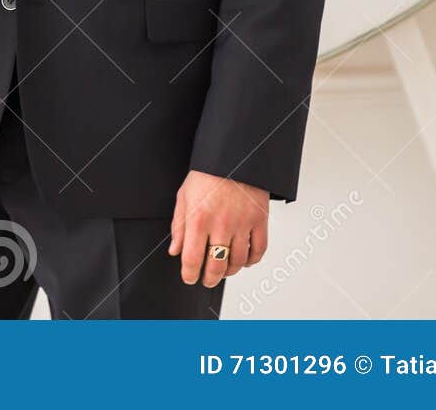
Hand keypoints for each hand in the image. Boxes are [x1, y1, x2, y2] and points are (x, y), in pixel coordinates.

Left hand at [167, 169, 268, 286]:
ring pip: (237, 261)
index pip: (193, 258)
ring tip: (223, 270)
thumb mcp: (184, 197)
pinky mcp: (260, 220)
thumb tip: (175, 251)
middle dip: (209, 278)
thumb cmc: (206, 175)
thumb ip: (179, 226)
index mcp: (198, 218)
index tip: (189, 278)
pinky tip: (243, 260)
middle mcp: (221, 224)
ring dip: (229, 271)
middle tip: (206, 280)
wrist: (233, 156)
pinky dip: (251, 261)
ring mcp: (242, 223)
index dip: (190, 274)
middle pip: (217, 265)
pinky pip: (258, 250)